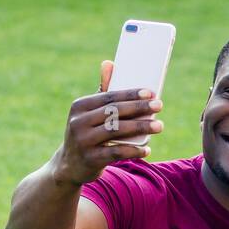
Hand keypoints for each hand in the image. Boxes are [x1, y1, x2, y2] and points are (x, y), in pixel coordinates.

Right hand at [50, 60, 163, 186]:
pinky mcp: (90, 159)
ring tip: (159, 126)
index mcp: (80, 106)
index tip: (150, 93)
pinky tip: (147, 149)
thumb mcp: (89, 113)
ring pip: (117, 131)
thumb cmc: (86, 133)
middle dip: (139, 108)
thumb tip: (109, 63)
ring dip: (140, 128)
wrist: (69, 165)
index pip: (109, 97)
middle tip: (159, 105)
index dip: (130, 94)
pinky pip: (116, 153)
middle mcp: (79, 122)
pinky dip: (133, 151)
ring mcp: (83, 142)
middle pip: (114, 112)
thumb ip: (101, 92)